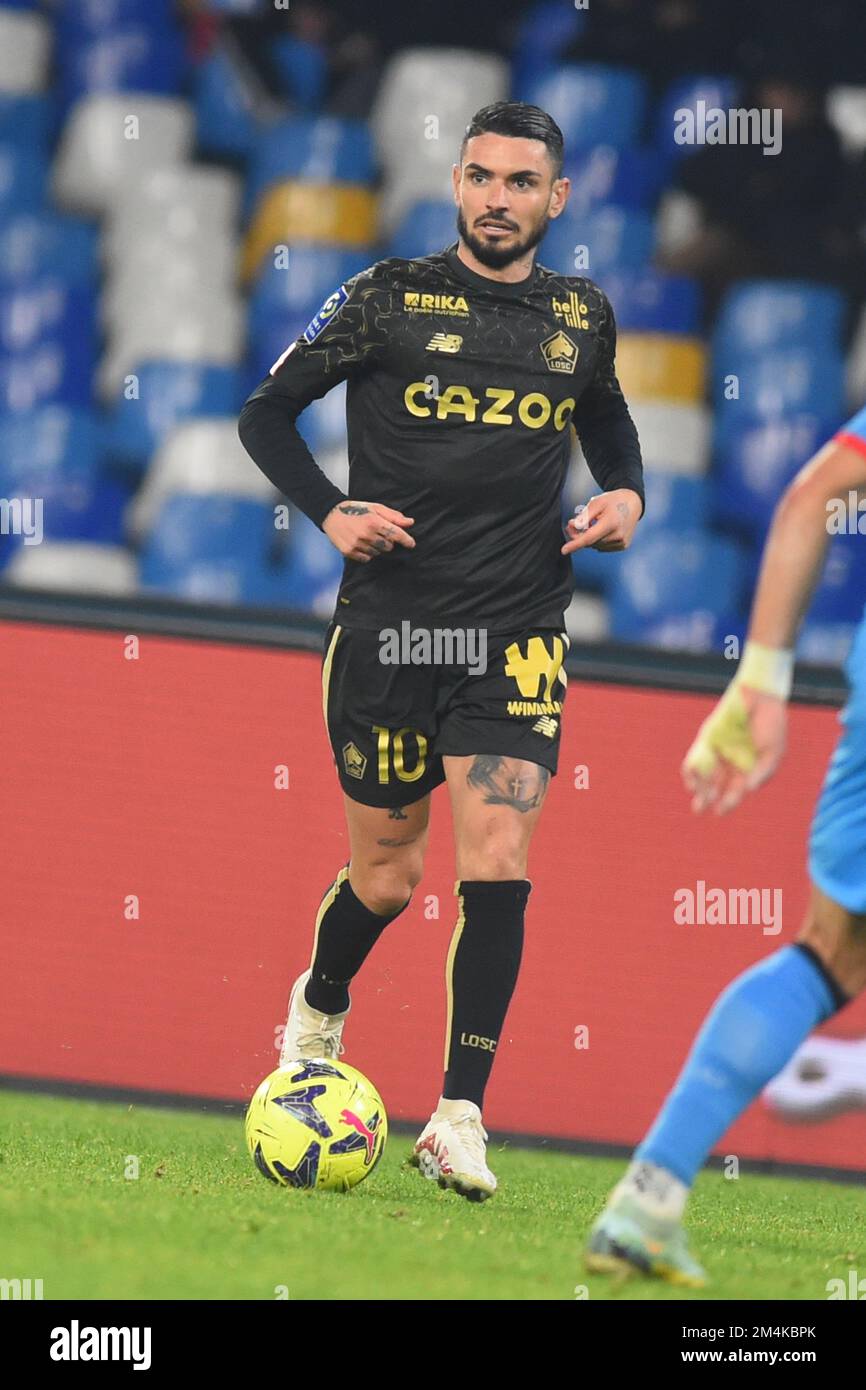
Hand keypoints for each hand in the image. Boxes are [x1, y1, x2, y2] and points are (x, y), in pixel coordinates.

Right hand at [322, 500, 414, 562]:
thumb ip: (393, 516)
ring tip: (367, 537)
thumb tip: (410, 522)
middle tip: (379, 533)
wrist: (331, 514)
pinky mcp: (349, 552)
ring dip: (377, 547)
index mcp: (374, 522)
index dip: (406, 540)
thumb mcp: (375, 508)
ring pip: (378, 553)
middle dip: (387, 541)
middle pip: (388, 546)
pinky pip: (366, 559)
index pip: (396, 534)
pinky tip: (361, 543)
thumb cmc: (356, 509)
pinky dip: (367, 553)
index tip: (411, 544)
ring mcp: (357, 544)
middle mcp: (366, 534)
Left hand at [560, 488, 641, 553]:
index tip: (563, 550)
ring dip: (588, 537)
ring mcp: (621, 542)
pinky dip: (598, 540)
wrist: (633, 503)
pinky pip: (603, 546)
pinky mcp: (623, 546)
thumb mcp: (597, 502)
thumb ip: (584, 516)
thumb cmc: (613, 501)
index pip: (589, 537)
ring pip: (595, 545)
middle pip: (590, 542)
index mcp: (611, 523)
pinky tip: (601, 528)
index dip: (575, 544)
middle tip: (571, 523)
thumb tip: (573, 527)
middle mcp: (618, 535)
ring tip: (590, 522)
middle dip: (578, 535)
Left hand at [681, 683, 787, 814]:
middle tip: (699, 809)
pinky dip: (691, 770)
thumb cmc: (771, 724)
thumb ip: (762, 772)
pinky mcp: (706, 739)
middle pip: (715, 786)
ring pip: (703, 775)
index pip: (735, 790)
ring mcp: (717, 750)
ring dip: (698, 788)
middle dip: (706, 799)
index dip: (728, 802)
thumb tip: (748, 790)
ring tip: (696, 798)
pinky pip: (695, 758)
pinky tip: (690, 780)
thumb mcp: (773, 752)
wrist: (760, 697)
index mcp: (747, 768)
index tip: (720, 811)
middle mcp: (731, 762)